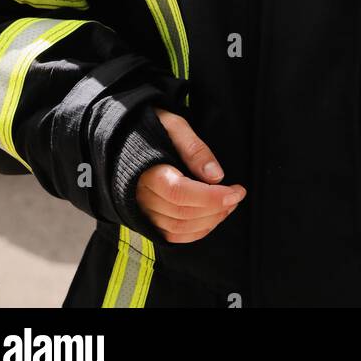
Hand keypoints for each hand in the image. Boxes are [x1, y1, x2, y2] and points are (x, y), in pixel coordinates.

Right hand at [135, 108, 246, 243]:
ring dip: (209, 222)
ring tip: (228, 205)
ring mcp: (142, 211)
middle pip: (182, 214)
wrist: (123, 139)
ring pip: (178, 229)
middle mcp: (142, 196)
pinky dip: (195, 232)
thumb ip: (194, 149)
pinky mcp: (146, 219)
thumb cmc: (150, 127)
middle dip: (216, 208)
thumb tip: (217, 176)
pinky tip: (212, 218)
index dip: (211, 197)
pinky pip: (171, 235)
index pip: (180, 193)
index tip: (236, 191)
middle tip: (237, 195)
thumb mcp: (174, 125)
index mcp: (147, 171)